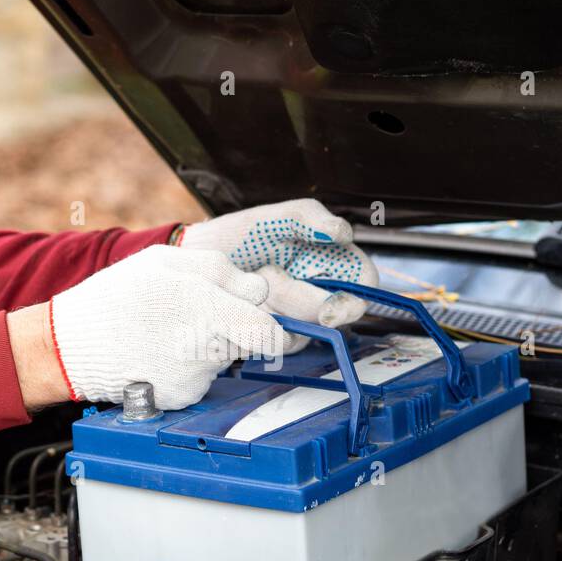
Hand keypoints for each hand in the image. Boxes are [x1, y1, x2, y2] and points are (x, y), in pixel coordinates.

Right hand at [20, 246, 286, 411]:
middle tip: (202, 318)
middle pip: (250, 342)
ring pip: (225, 358)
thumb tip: (259, 289)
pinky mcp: (182, 397)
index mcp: (204, 305)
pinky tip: (161, 354)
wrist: (70, 348)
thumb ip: (219, 269)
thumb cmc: (116, 298)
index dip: (270, 321)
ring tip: (170, 332)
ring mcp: (194, 377)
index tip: (257, 314)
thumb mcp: (165, 260)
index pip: (268, 330)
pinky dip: (190, 366)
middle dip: (237, 329)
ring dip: (211, 345)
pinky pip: (203, 378)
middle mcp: (204, 347)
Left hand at [177, 199, 378, 339]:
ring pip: (304, 329)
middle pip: (336, 314)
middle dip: (300, 298)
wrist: (198, 256)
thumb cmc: (241, 234)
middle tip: (269, 274)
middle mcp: (320, 292)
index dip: (355, 298)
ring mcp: (297, 317)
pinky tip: (241, 301)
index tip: (330, 307)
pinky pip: (276, 342)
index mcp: (332, 261)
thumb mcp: (276, 218)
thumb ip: (310, 218)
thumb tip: (344, 232)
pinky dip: (258, 322)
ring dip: (276, 306)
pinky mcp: (272, 335)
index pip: (364, 284)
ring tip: (250, 279)